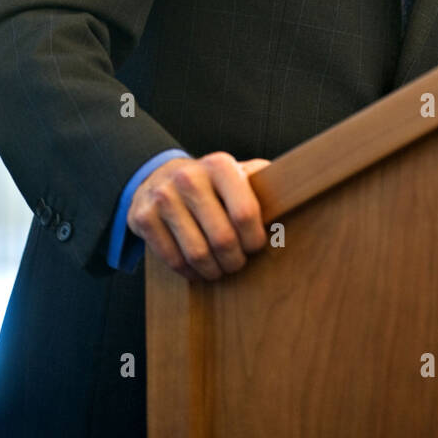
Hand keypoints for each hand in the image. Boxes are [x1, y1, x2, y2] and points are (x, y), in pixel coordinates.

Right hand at [127, 151, 269, 280]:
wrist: (158, 177)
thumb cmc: (210, 183)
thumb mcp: (236, 174)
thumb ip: (263, 183)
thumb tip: (294, 196)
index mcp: (220, 165)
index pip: (245, 213)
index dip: (254, 239)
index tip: (255, 246)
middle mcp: (189, 177)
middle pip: (222, 238)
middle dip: (235, 260)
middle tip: (237, 264)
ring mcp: (163, 197)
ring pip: (197, 254)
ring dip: (213, 271)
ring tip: (220, 270)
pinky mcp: (143, 217)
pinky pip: (172, 260)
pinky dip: (189, 272)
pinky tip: (198, 270)